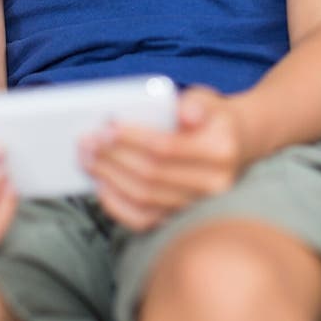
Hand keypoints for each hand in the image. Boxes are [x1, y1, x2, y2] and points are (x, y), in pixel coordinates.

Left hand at [79, 86, 246, 231]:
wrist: (235, 144)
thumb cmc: (210, 117)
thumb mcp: (207, 100)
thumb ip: (195, 103)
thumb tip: (184, 112)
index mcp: (221, 150)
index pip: (167, 147)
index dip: (133, 138)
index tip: (105, 127)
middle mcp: (215, 185)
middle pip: (152, 176)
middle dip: (113, 157)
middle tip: (85, 141)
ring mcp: (198, 207)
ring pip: (145, 199)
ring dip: (109, 178)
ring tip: (86, 157)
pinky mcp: (181, 220)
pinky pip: (144, 220)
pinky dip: (117, 205)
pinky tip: (99, 185)